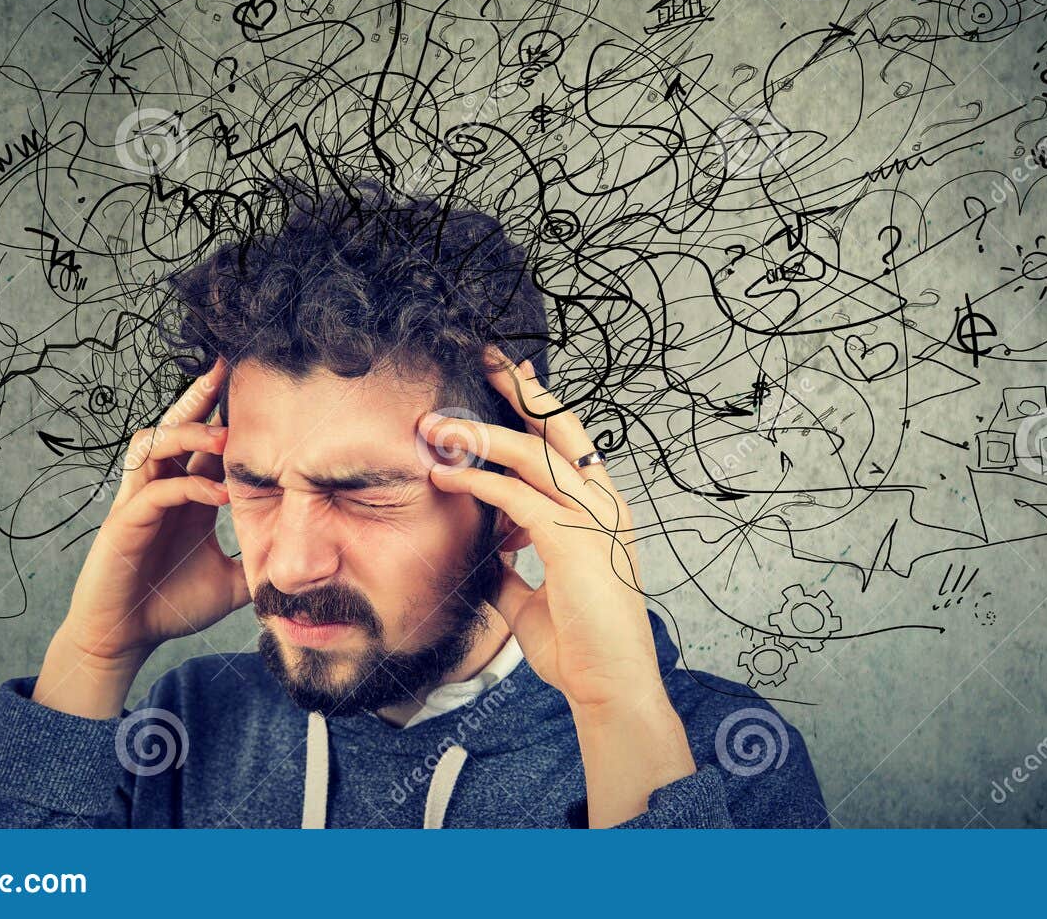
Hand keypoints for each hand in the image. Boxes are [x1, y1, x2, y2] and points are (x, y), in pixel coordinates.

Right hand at [36, 357, 249, 716]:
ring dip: (189, 434)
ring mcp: (138, 503)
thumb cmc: (171, 606)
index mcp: (187, 494)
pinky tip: (218, 495)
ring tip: (226, 437)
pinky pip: (154, 492)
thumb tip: (308, 562)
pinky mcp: (123, 526)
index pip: (206, 442)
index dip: (227, 415)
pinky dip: (187, 487)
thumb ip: (261, 563)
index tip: (257, 387)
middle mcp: (161, 488)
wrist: (125, 640)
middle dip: (199, 395)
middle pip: (175, 425)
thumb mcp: (232, 581)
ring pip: (154, 445)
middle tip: (226, 365)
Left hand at [420, 349, 695, 825]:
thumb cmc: (581, 648)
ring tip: (436, 424)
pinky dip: (476, 480)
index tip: (513, 376)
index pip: (570, 442)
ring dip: (479, 433)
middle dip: (522, 389)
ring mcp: (591, 519)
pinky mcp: (571, 541)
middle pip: (561, 426)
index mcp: (602, 511)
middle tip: (486, 359)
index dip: (541, 406)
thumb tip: (488, 555)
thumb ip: (516, 567)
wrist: (610, 687)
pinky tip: (444, 473)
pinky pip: (515, 495)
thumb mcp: (537, 598)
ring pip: (532, 453)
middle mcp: (603, 504)